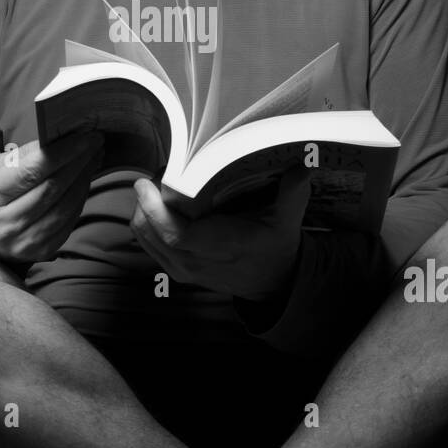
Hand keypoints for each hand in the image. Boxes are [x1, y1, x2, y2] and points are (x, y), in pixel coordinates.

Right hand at [0, 132, 104, 264]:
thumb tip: (60, 140)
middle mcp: (4, 224)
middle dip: (79, 162)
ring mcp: (23, 242)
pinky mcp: (40, 252)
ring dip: (84, 179)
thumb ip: (24, 156)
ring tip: (93, 159)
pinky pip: (68, 221)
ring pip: (66, 206)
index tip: (84, 137)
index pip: (31, 172)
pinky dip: (79, 199)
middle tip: (95, 143)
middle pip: (52, 189)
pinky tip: (83, 182)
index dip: (62, 153)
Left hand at [130, 167, 312, 302]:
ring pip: (145, 239)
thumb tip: (304, 163)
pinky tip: (154, 206)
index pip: (177, 236)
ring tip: (153, 188)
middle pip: (152, 234)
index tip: (146, 184)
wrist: (272, 284)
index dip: (155, 211)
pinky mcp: (176, 271)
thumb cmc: (276, 248)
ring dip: (142, 211)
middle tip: (153, 176)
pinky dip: (145, 224)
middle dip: (144, 203)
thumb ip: (293, 193)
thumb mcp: (287, 222)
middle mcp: (196, 263)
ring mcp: (183, 270)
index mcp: (221, 248)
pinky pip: (148, 245)